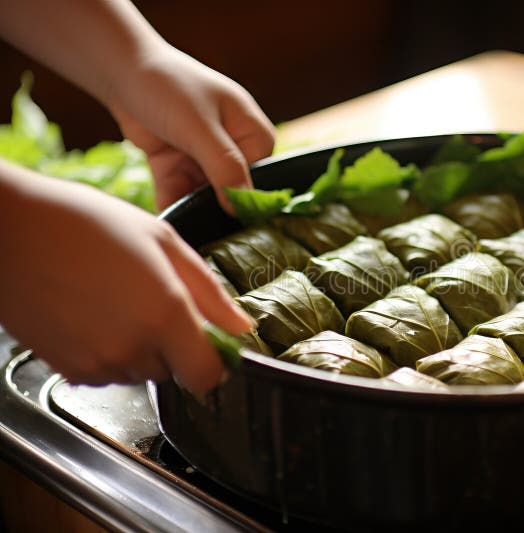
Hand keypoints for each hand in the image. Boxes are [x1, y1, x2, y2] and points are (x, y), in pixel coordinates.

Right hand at [0, 162, 253, 393]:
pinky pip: (107, 373)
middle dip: (174, 345)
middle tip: (153, 301)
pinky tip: (94, 314)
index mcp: (165, 314)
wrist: (8, 231)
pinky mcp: (68, 370)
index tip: (209, 342)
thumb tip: (242, 327)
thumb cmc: (83, 223)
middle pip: (175, 372)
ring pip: (141, 372)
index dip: (214, 362)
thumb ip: (209, 291)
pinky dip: (109, 353)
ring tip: (118, 300)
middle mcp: (133, 347)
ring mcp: (97, 363)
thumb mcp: (162, 241)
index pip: (209, 376)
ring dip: (141, 348)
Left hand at [107, 45, 274, 212]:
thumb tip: (241, 209)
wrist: (120, 69)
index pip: (259, 177)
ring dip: (191, 209)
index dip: (245, 200)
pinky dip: (172, 203)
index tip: (229, 219)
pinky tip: (166, 215)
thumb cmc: (168, 86)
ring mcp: (204, 156)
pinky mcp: (178, 163)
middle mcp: (233, 146)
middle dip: (215, 207)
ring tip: (183, 224)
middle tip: (203, 227)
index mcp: (252, 132)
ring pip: (203, 195)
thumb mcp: (199, 127)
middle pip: (231, 189)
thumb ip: (224, 166)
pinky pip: (179, 191)